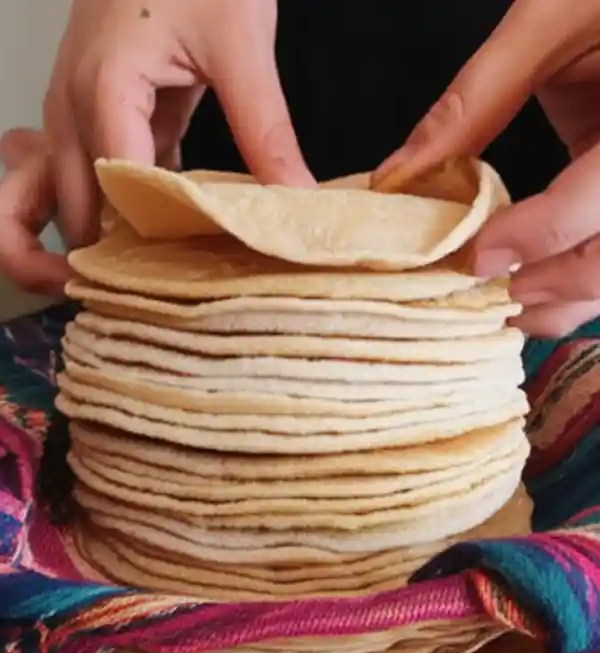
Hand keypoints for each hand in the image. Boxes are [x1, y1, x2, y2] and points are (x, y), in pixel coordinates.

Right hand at [0, 0, 314, 295]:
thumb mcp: (240, 44)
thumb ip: (264, 130)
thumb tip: (296, 203)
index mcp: (102, 95)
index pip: (107, 202)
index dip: (137, 252)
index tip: (177, 289)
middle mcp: (67, 113)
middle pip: (51, 219)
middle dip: (83, 268)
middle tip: (145, 305)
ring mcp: (65, 114)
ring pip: (43, 206)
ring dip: (75, 247)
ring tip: (129, 286)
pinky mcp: (83, 113)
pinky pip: (77, 181)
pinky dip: (99, 215)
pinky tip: (149, 237)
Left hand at [373, 0, 599, 336]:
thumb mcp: (549, 19)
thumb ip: (477, 99)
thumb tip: (396, 177)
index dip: (541, 234)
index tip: (478, 257)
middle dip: (556, 284)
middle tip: (483, 291)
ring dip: (568, 297)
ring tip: (500, 305)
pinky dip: (575, 276)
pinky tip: (529, 286)